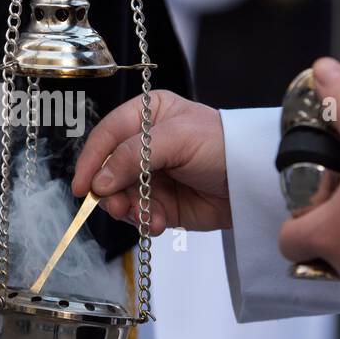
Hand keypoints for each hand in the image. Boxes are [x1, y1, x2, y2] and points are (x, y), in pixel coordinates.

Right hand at [72, 89, 231, 235]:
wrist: (256, 180)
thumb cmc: (223, 145)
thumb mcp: (177, 139)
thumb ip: (134, 155)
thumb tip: (101, 181)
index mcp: (146, 116)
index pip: (107, 136)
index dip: (91, 160)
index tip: (83, 186)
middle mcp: (145, 145)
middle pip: (108, 171)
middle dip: (112, 192)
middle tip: (120, 207)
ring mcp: (151, 176)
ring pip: (120, 197)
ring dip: (130, 210)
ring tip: (148, 217)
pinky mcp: (162, 203)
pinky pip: (139, 215)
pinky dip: (145, 221)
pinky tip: (160, 222)